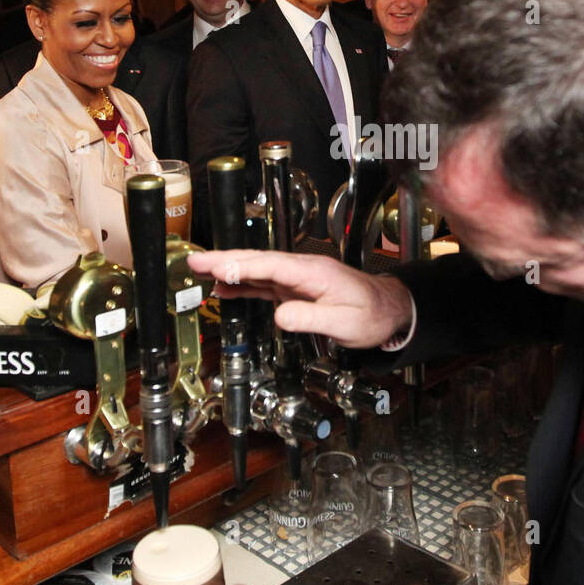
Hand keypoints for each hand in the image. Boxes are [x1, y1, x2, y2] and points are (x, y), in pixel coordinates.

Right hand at [187, 249, 413, 347]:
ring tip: (199, 271)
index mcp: (313, 272)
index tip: (216, 267)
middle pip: (258, 261)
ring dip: (229, 270)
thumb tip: (281, 316)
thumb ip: (312, 318)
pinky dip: (243, 285)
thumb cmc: (371, 315)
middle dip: (224, 260)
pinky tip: (225, 290)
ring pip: (257, 270)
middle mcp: (302, 270)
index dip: (240, 266)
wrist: (389, 312)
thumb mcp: (345, 323)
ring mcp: (298, 279)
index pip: (270, 265)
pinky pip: (265, 284)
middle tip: (194, 261)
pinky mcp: (296, 289)